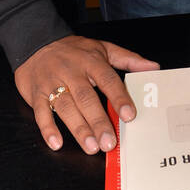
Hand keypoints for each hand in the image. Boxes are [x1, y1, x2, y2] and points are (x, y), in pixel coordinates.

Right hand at [14, 35, 159, 153]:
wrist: (35, 43)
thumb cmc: (72, 50)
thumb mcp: (102, 48)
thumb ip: (128, 59)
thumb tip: (154, 68)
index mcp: (90, 61)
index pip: (107, 79)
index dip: (118, 97)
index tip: (129, 115)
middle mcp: (71, 72)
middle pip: (85, 98)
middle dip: (98, 121)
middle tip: (109, 142)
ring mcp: (51, 83)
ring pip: (65, 107)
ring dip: (78, 128)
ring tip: (91, 146)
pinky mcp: (35, 94)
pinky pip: (40, 112)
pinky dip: (47, 128)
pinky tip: (56, 142)